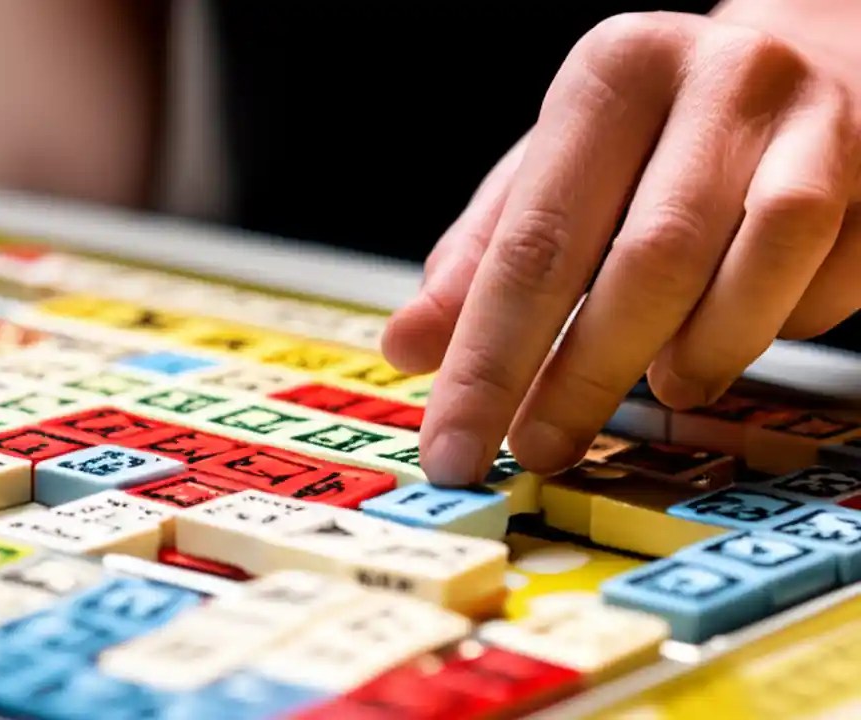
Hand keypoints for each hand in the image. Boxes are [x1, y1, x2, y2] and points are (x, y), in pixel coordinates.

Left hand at [382, 11, 860, 484]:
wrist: (829, 54)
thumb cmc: (665, 129)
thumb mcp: (560, 167)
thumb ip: (484, 254)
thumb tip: (409, 347)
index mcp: (615, 71)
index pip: (534, 242)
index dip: (487, 360)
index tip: (452, 445)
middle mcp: (719, 80)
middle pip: (643, 264)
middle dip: (581, 379)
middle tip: (539, 447)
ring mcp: (819, 124)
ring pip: (754, 274)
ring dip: (698, 356)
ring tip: (663, 385)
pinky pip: (824, 286)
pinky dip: (775, 329)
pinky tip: (739, 329)